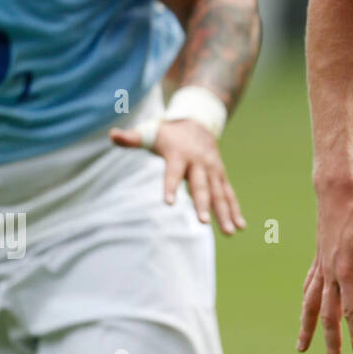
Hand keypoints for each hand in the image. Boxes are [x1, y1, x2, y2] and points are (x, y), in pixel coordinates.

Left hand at [110, 119, 245, 234]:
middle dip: (203, 205)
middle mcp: (199, 163)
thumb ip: (132, 138)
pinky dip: (235, 210)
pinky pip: (229, 194)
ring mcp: (213, 170)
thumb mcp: (151, 132)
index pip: (173, 172)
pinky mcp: (220, 176)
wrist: (199, 122)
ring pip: (219, 194)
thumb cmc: (169, 133)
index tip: (169, 203)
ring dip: (225, 213)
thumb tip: (112, 135)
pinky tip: (240, 226)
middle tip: (203, 223)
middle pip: (201, 187)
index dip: (171, 186)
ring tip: (230, 231)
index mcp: (180, 155)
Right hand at [298, 182, 352, 353]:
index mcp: (346, 271)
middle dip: (331, 342)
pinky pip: (308, 288)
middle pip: (328, 315)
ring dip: (308, 328)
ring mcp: (321, 267)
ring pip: (311, 305)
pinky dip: (306, 304)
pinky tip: (305, 311)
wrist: (338, 192)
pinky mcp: (318, 259)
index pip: (352, 310)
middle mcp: (330, 273)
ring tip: (302, 348)